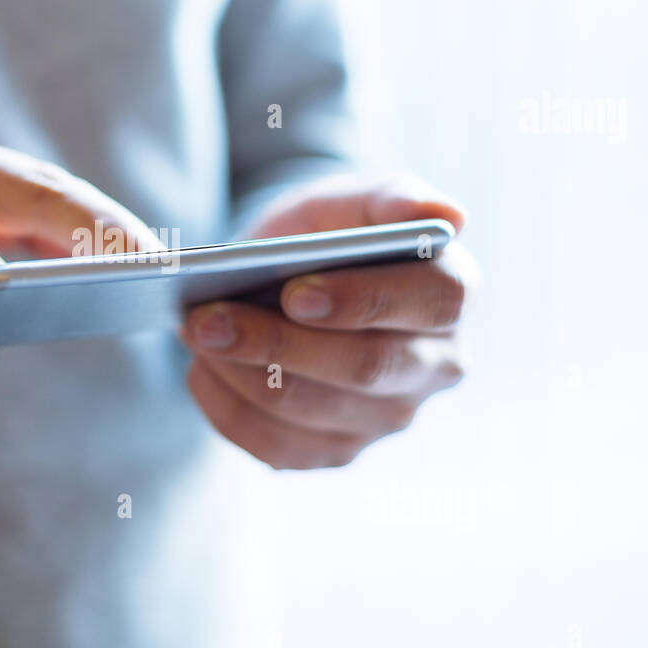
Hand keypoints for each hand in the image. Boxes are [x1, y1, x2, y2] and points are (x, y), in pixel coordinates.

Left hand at [181, 174, 477, 468]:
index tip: (296, 294)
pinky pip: (280, 448)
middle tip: (208, 320)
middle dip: (278, 344)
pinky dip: (229, 409)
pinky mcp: (338, 450)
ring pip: (312, 412)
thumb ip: (397, 198)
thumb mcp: (355, 199)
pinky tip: (201, 369)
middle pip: (363, 368)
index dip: (362, 302)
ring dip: (242, 374)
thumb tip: (451, 217)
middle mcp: (435, 366)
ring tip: (194, 334)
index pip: (429, 304)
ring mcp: (388, 418)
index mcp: (452, 294)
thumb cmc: (332, 232)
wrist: (291, 274)